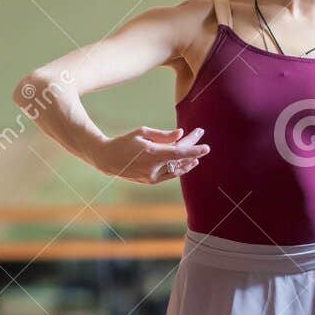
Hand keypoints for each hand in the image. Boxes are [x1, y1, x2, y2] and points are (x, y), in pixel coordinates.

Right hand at [95, 125, 209, 184]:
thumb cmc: (125, 142)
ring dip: (188, 161)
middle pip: (179, 159)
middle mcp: (153, 168)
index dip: (194, 150)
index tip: (206, 147)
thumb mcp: (142, 133)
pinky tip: (188, 164)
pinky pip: (170, 175)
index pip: (179, 153)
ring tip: (198, 155)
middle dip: (192, 149)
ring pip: (176, 169)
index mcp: (151, 153)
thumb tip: (180, 134)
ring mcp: (152, 177)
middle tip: (200, 137)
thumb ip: (163, 135)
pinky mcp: (151, 181)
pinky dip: (180, 169)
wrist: (107, 159)